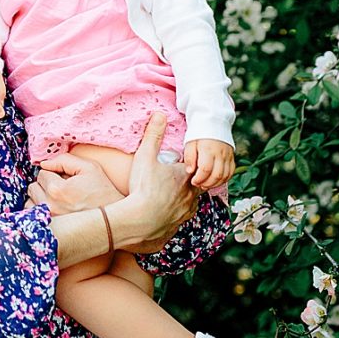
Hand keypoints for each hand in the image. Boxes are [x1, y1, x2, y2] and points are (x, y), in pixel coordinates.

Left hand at [27, 158, 121, 213]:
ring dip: (40, 198)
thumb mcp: (89, 168)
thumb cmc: (102, 191)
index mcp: (57, 190)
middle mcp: (50, 206)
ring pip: (30, 201)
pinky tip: (54, 209)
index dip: (54, 173)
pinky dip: (39, 210)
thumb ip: (64, 160)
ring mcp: (49, 220)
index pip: (42, 173)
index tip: (67, 180)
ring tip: (58, 200)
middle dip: (46, 185)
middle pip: (33, 187)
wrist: (113, 220)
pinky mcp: (49, 230)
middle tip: (63, 189)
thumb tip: (43, 163)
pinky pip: (33, 216)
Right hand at [114, 113, 198, 253]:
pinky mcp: (179, 223)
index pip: (196, 166)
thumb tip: (160, 114)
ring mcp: (186, 210)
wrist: (140, 221)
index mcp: (185, 176)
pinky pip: (184, 216)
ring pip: (193, 201)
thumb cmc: (144, 188)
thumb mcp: (146, 156)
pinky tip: (170, 210)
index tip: (178, 162)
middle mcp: (191, 194)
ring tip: (173, 193)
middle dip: (190, 180)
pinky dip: (179, 212)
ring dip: (186, 196)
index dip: (189, 163)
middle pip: (197, 184)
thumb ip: (154, 135)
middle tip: (175, 177)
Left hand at [184, 137, 235, 189]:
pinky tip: (215, 181)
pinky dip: (224, 179)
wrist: (213, 123)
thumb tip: (190, 171)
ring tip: (206, 184)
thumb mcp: (190, 143)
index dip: (199, 178)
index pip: (205, 169)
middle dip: (207, 183)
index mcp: (208, 149)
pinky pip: (230, 173)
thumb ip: (189, 157)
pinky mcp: (231, 158)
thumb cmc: (199, 134)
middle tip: (199, 184)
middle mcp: (220, 154)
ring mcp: (227, 156)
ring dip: (215, 184)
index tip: (193, 181)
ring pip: (225, 176)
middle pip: (216, 175)